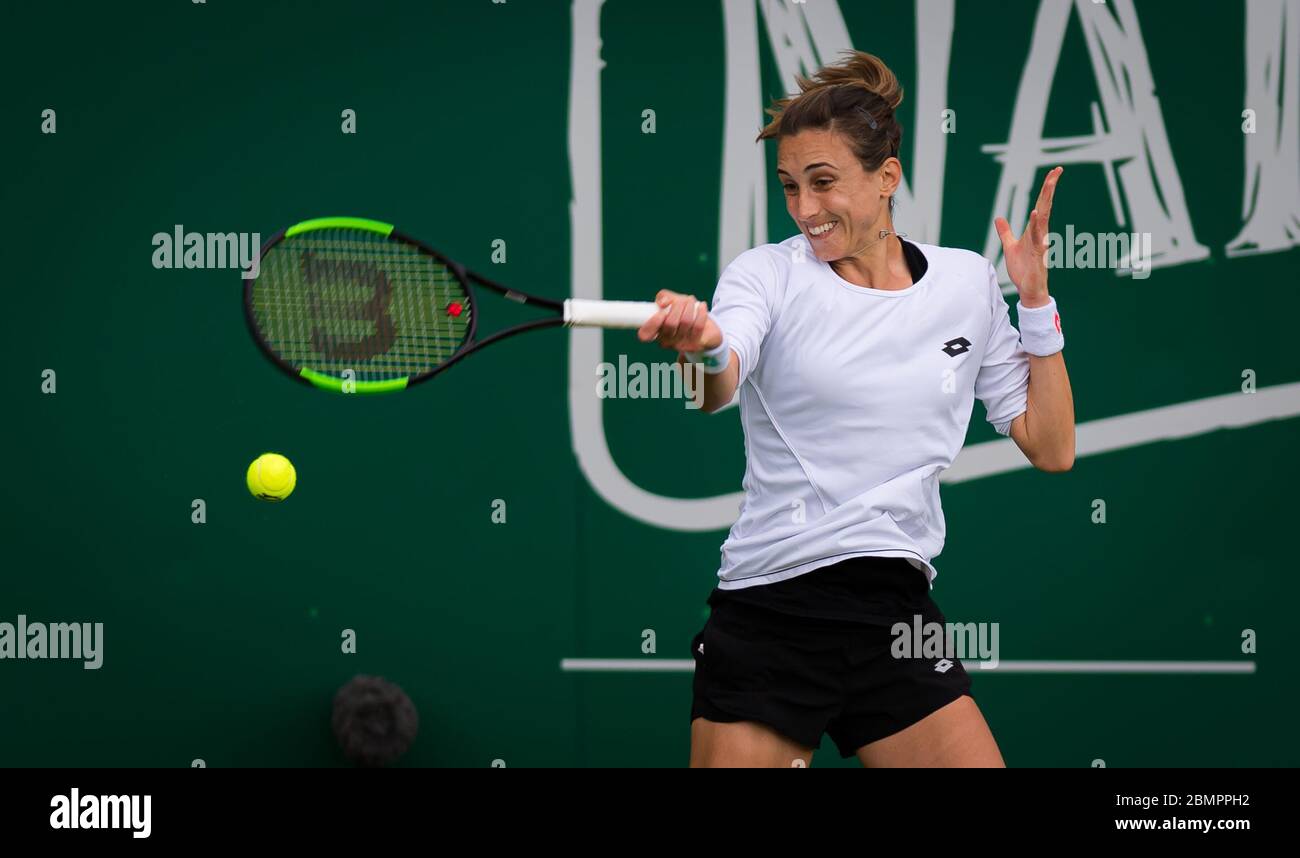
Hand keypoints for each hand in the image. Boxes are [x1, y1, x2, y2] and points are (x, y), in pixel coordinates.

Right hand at [637, 289, 722, 352]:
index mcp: (655, 332)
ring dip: (689, 306)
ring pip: (685, 322)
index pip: (645, 334)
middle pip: (670, 323)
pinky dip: (701, 312)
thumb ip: (664, 297)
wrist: (706, 329)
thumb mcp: (671, 301)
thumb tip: (663, 303)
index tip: (661, 312)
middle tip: (682, 300)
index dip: (652, 323)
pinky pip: (697, 326)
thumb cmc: (683, 313)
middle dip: (677, 305)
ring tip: (691, 300)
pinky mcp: (695, 345)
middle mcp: (666, 342)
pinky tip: (702, 306)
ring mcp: (681, 345)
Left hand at [995, 166, 1061, 306]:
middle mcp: (1040, 233)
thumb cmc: (1023, 269)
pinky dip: (1036, 225)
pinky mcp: (1037, 253)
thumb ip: (1005, 232)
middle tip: (1058, 170)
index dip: (1046, 189)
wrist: (1028, 288)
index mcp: (1034, 229)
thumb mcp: (1009, 246)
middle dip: (1050, 188)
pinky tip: (1036, 213)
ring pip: (1043, 218)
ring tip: (1049, 185)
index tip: (1054, 173)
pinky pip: (1037, 237)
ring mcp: (1040, 242)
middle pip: (1045, 205)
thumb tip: (999, 218)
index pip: (1041, 204)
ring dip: (1045, 202)